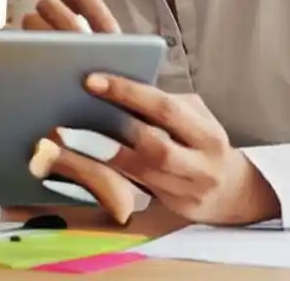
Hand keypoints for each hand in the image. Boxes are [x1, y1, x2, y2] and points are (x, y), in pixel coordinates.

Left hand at [22, 0, 280, 225]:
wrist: (232, 192)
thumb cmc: (200, 141)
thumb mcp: (192, 117)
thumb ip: (161, 105)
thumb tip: (112, 81)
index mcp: (206, 132)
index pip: (165, 108)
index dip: (128, 93)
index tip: (90, 80)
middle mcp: (200, 163)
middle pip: (153, 147)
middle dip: (109, 132)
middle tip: (65, 121)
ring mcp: (186, 190)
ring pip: (136, 175)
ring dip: (93, 160)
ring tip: (57, 144)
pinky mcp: (170, 210)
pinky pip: (129, 193)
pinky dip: (98, 178)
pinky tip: (68, 166)